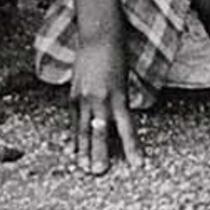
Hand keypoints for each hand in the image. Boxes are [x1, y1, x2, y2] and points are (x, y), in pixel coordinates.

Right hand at [70, 35, 143, 176]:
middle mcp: (101, 99)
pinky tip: (72, 151)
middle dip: (100, 153)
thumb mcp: (125, 81)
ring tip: (83, 167)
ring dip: (83, 150)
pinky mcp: (73, 96)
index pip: (127, 128)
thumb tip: (119, 125)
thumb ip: (121, 103)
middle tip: (99, 172)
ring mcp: (83, 98)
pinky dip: (73, 137)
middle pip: (101, 132)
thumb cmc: (118, 57)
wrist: (98, 37)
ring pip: (84, 130)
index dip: (132, 147)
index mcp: (119, 96)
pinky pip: (74, 121)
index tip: (138, 165)